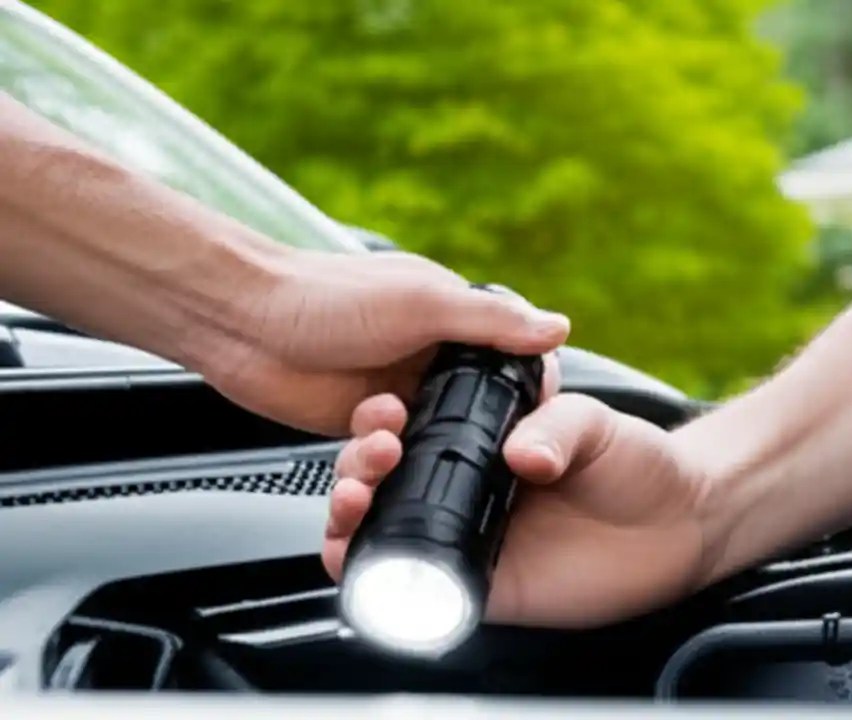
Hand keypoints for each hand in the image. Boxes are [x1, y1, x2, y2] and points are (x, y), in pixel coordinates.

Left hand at [198, 249, 569, 435]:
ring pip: (426, 444)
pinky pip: (384, 461)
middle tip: (460, 450)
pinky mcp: (359, 428)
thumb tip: (559, 327)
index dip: (521, 397)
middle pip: (471, 413)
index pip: (509, 363)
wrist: (243, 324)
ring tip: (385, 436)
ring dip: (407, 450)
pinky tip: (364, 443)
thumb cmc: (326, 295)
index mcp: (453, 319)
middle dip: (464, 436)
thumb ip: (490, 321)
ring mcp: (395, 396)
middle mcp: (429, 358)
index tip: (529, 427)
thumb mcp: (423, 303)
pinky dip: (375, 462)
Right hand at [323, 393, 712, 627]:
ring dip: (351, 526)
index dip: (378, 426)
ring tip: (353, 504)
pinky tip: (373, 566)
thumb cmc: (640, 464)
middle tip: (371, 456)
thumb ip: (557, 427)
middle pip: (383, 489)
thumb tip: (519, 454)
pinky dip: (388, 588)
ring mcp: (478, 544)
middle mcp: (472, 496)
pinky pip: (428, 596)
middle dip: (352, 471)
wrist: (685, 519)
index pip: (410, 437)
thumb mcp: (596, 423)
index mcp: (486, 447)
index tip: (380, 416)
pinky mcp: (494, 591)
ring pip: (389, 542)